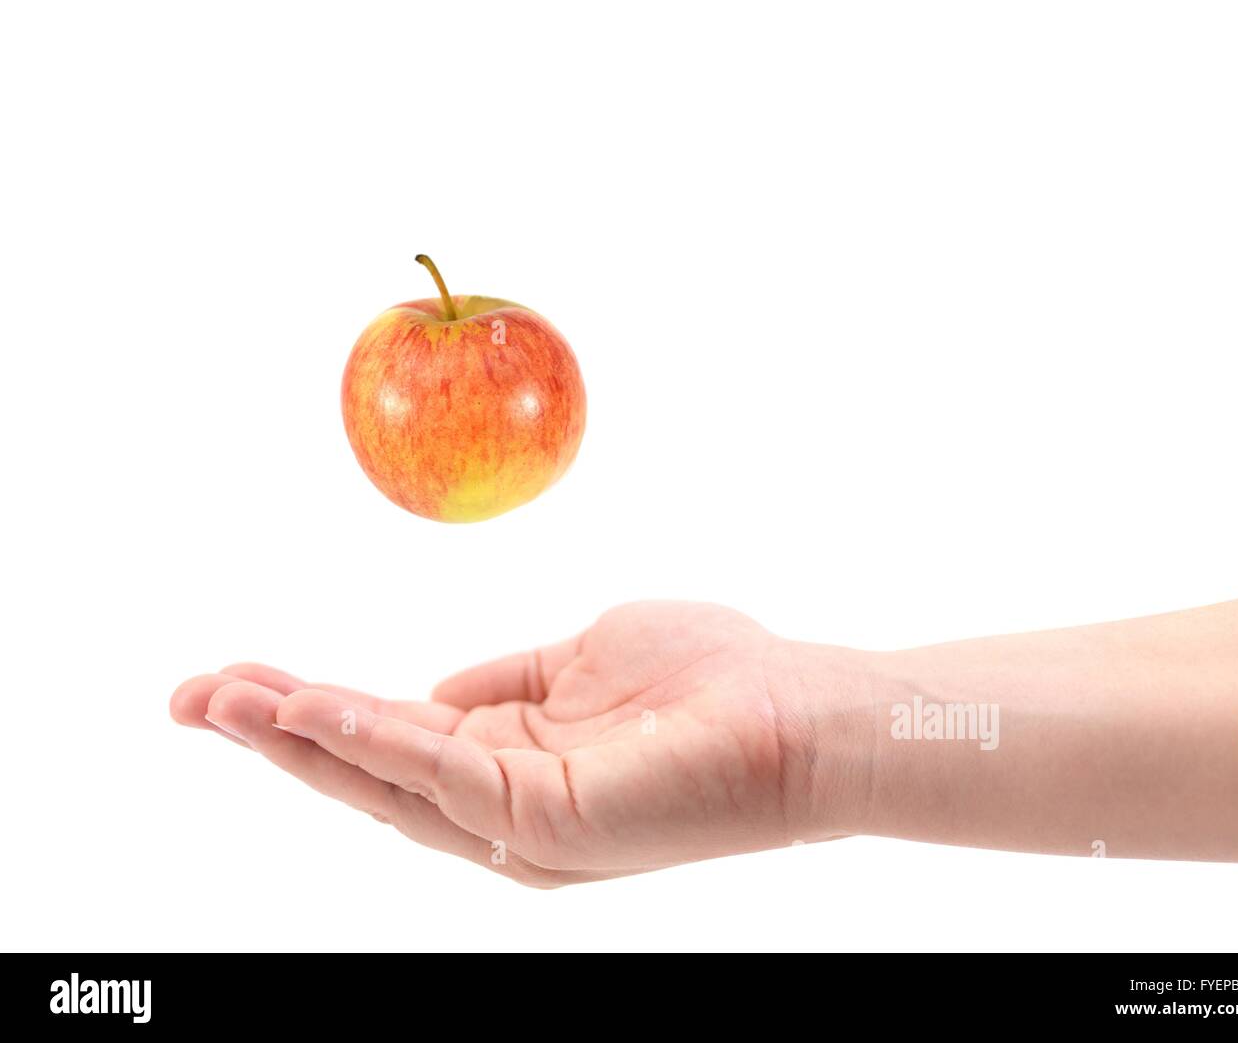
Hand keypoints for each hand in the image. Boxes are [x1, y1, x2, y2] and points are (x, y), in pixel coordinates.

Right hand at [170, 602, 861, 886]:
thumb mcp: (580, 660)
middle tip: (188, 697)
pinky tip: (308, 703)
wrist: (801, 714)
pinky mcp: (549, 821)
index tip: (242, 675)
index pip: (394, 740)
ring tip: (219, 699)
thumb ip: (504, 681)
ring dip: (297, 739)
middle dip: (275, 735)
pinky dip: (368, 736)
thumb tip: (432, 686)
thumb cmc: (709, 680)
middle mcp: (506, 808)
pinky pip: (439, 774)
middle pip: (368, 773)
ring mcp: (524, 824)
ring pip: (385, 784)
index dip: (315, 710)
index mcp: (514, 767)